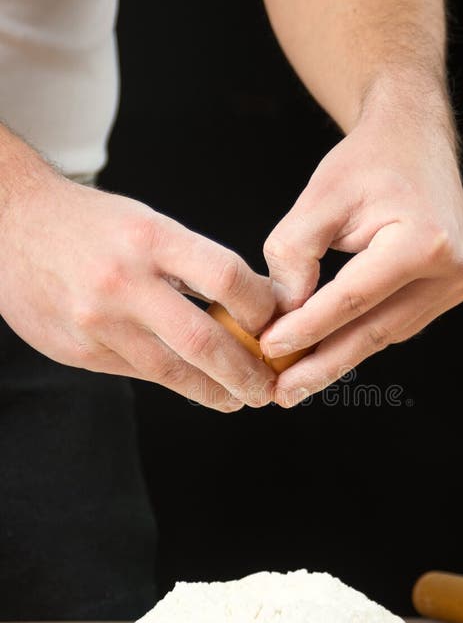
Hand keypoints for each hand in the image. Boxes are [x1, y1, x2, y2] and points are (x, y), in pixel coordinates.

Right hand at [0, 153, 275, 410]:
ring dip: (216, 392)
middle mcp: (124, 280)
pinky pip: (140, 375)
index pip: (227, 277)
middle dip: (247, 373)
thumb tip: (253, 307)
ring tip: (238, 399)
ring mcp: (98, 321)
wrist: (11, 225)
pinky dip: (174, 384)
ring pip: (173, 372)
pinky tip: (193, 386)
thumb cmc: (93, 225)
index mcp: (150, 237)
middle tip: (268, 388)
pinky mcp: (80, 351)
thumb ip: (195, 265)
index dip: (262, 309)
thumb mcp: (148, 224)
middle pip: (205, 341)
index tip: (276, 325)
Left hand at [260, 88, 462, 406]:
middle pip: (373, 330)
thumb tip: (283, 312)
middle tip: (281, 395)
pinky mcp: (450, 292)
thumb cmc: (368, 162)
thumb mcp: (320, 196)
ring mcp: (457, 285)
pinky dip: (356, 337)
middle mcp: (451, 270)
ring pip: (384, 333)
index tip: (268, 351)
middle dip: (322, 364)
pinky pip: (394, 323)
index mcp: (425, 242)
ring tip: (293, 380)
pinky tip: (324, 353)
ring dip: (337, 357)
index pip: (352, 299)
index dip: (306, 329)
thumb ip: (295, 253)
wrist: (417, 140)